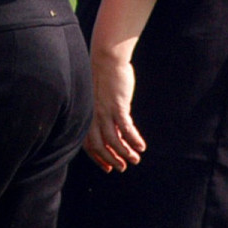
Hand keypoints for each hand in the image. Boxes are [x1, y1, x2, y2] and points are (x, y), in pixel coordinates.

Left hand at [85, 53, 146, 172]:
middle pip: (100, 146)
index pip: (89, 145)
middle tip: (122, 167)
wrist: (106, 59)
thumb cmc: (102, 78)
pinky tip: (141, 146)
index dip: (98, 159)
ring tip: (135, 159)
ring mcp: (104, 112)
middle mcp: (92, 117)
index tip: (107, 168)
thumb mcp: (97, 100)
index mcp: (86, 116)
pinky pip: (126, 129)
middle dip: (111, 160)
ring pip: (113, 141)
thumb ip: (102, 115)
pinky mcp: (118, 106)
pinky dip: (134, 140)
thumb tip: (114, 130)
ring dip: (124, 153)